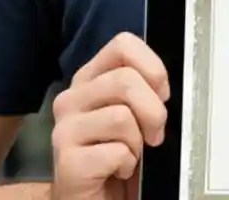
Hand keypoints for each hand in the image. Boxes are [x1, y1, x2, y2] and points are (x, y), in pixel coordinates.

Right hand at [50, 32, 169, 199]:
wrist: (97, 199)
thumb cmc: (120, 156)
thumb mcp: (135, 115)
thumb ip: (143, 91)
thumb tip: (163, 86)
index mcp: (89, 80)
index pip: (123, 45)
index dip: (152, 67)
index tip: (162, 94)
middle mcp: (70, 99)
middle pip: (125, 80)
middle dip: (153, 111)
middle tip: (153, 135)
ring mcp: (64, 131)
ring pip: (122, 116)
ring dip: (138, 142)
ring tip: (129, 155)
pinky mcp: (67, 163)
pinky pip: (116, 152)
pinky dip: (128, 165)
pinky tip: (117, 171)